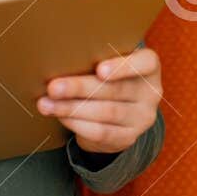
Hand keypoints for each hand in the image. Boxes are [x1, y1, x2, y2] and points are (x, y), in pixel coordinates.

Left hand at [39, 47, 162, 153]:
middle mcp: (151, 92)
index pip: (145, 63)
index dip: (122, 67)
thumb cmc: (105, 75)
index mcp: (149, 66)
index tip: (99, 70)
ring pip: (105, 113)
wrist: (117, 111)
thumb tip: (56, 59)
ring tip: (45, 104)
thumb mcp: (108, 61)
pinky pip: (102, 132)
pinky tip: (60, 117)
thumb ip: (92, 58)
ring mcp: (142, 117)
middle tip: (52, 87)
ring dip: (71, 108)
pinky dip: (77, 124)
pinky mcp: (129, 137)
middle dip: (79, 88)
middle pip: (114, 90)